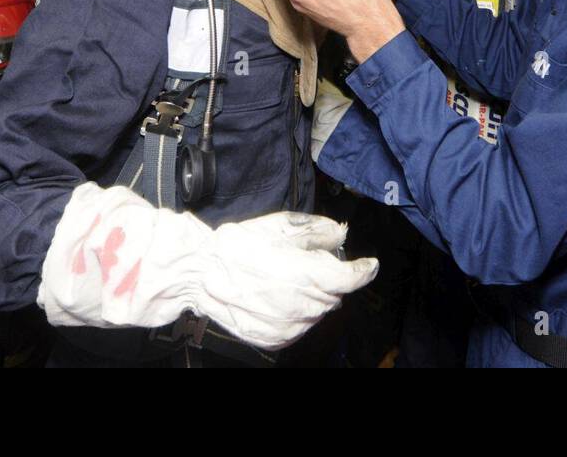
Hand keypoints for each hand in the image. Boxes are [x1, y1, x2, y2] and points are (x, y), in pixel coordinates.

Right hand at [39, 183, 378, 350]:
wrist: (199, 274)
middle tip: (310, 262)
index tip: (368, 264)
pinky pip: (296, 327)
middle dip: (331, 279)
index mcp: (310, 275)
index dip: (363, 269)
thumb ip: (318, 231)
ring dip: (313, 297)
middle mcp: (303, 306)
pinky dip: (295, 313)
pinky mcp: (273, 339)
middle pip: (334, 295)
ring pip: (317, 312)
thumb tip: (342, 234)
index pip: (352, 277)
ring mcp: (288, 326)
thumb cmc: (238, 245)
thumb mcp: (281, 227)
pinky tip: (275, 296)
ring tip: (286, 278)